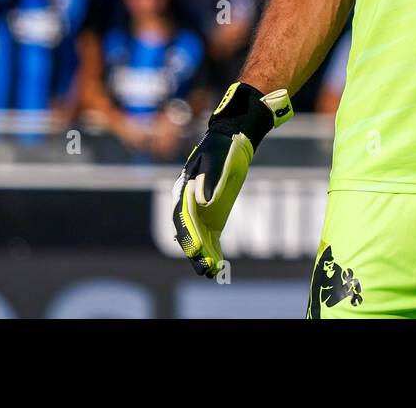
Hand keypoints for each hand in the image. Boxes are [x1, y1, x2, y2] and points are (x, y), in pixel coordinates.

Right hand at [171, 82, 292, 276]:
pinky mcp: (213, 216)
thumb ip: (209, 179)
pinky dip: (214, 252)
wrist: (231, 140)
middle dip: (196, 252)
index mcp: (184, 189)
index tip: (198, 249)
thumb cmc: (222, 148)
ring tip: (212, 274)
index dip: (189, 235)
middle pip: (189, 233)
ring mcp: (200, 212)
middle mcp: (189, 204)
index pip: (183, 217)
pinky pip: (211, 238)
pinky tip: (219, 266)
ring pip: (199, 239)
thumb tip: (204, 200)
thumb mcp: (216, 160)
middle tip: (205, 269)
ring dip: (204, 257)